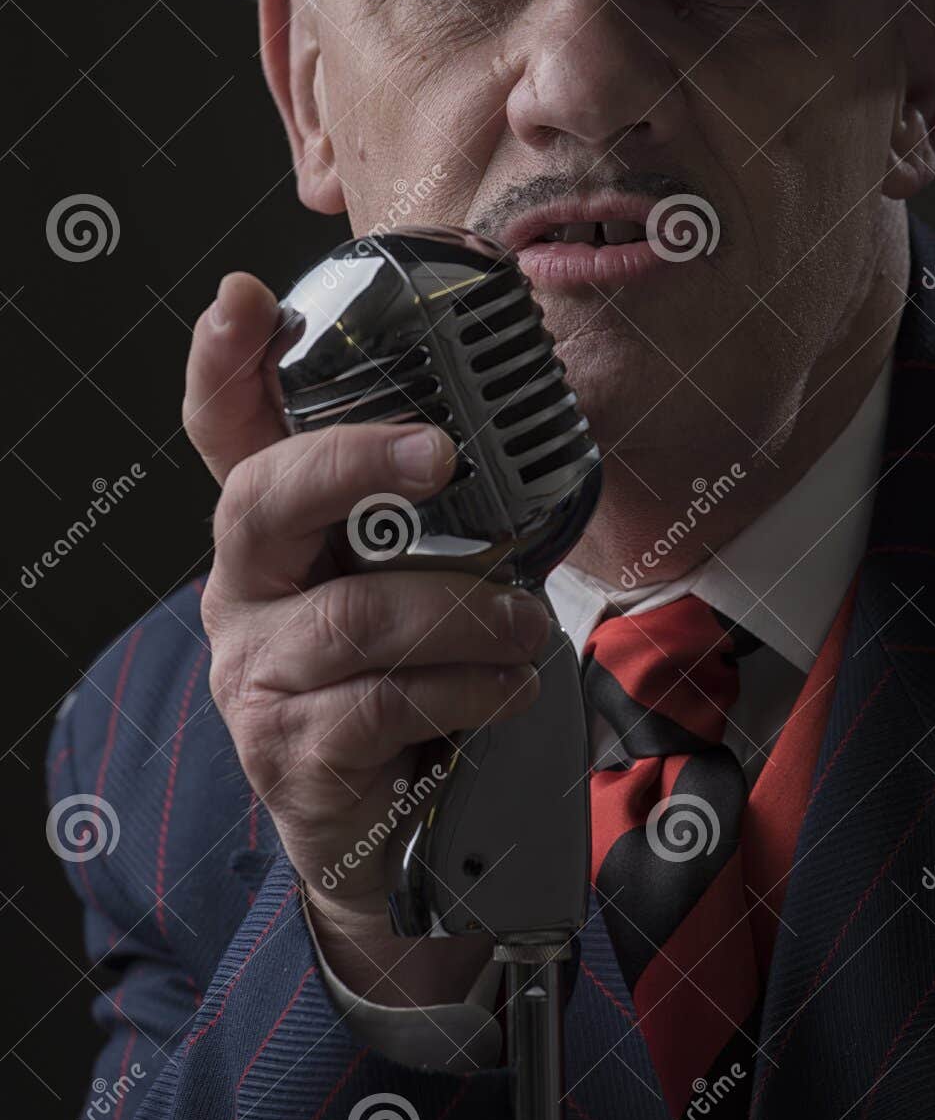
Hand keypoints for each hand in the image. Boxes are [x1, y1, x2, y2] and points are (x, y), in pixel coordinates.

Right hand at [183, 272, 549, 1002]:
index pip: (223, 431)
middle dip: (355, 460)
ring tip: (525, 626)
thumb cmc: (396, 676)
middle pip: (264, 496)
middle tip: (441, 454)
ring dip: (466, 613)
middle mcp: (242, 590)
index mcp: (270, 534)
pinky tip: (505, 687)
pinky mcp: (288, 747)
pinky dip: (467, 688)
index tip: (242, 298)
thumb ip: (430, 513)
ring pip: (357, 614)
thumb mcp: (404, 580)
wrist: (373, 821)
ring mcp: (254, 672)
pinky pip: (384, 701)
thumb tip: (518, 418)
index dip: (223, 361)